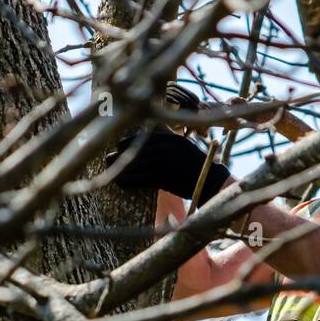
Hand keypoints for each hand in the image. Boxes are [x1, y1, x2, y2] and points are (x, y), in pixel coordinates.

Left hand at [107, 127, 230, 204]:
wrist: (211, 181)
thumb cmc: (194, 166)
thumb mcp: (181, 147)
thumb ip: (164, 143)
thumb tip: (142, 145)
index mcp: (173, 138)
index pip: (145, 137)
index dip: (128, 141)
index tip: (117, 146)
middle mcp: (170, 149)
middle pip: (139, 150)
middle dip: (121, 155)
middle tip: (108, 158)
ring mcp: (168, 163)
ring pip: (139, 165)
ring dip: (122, 169)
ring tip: (111, 172)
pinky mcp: (167, 179)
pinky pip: (143, 179)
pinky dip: (131, 181)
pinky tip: (121, 183)